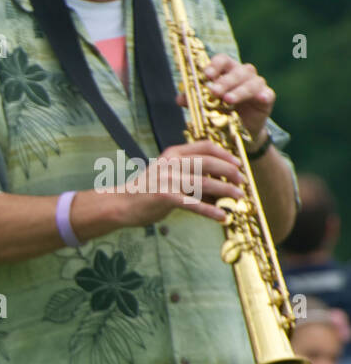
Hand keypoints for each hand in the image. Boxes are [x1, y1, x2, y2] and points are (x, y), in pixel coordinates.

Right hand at [113, 140, 245, 226]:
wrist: (121, 205)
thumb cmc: (146, 191)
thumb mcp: (167, 174)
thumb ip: (189, 174)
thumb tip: (218, 185)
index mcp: (173, 154)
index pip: (205, 147)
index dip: (225, 155)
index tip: (238, 164)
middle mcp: (171, 163)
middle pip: (209, 163)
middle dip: (230, 172)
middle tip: (242, 182)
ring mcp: (168, 179)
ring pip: (205, 183)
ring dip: (226, 191)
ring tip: (239, 198)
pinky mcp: (165, 197)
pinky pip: (194, 204)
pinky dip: (210, 211)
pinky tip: (222, 216)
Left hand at [196, 53, 274, 141]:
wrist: (237, 131)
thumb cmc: (219, 112)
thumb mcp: (205, 106)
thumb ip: (193, 100)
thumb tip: (179, 98)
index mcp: (226, 71)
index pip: (222, 60)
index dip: (215, 65)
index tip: (206, 75)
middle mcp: (243, 74)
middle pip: (236, 71)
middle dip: (224, 81)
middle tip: (214, 91)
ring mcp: (256, 84)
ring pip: (251, 82)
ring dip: (239, 91)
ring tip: (228, 100)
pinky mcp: (266, 97)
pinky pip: (267, 94)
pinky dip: (263, 95)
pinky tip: (259, 98)